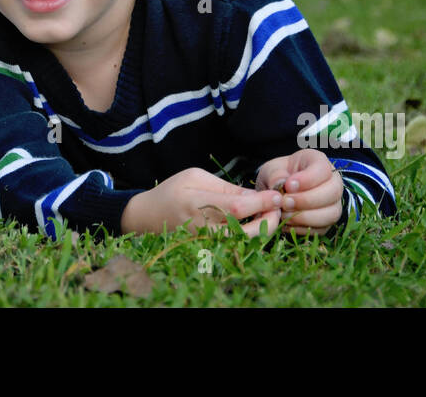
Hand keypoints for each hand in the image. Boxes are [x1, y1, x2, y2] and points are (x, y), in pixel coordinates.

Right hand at [121, 167, 280, 236]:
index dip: (261, 202)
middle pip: (245, 232)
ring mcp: (205, 242)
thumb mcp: (195, 177)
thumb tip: (255, 195)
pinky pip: (236, 245)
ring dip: (263, 229)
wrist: (147, 216)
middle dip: (269, 220)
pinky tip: (256, 222)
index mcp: (198, 203)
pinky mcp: (208, 249)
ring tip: (270, 213)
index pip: (237, 207)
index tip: (277, 195)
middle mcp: (203, 227)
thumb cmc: (172, 190)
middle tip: (279, 207)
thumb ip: (225, 187)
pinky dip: (251, 235)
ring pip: (243, 242)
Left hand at [256, 149, 342, 236]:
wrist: (278, 194)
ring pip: (331, 213)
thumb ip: (275, 175)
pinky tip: (288, 223)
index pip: (323, 169)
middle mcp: (332, 182)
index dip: (308, 179)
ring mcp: (333, 203)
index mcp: (319, 162)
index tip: (289, 185)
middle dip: (307, 200)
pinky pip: (322, 229)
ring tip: (285, 214)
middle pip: (333, 192)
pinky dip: (304, 228)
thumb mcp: (272, 170)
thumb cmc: (278, 177)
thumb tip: (280, 184)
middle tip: (286, 202)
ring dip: (306, 216)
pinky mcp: (327, 222)